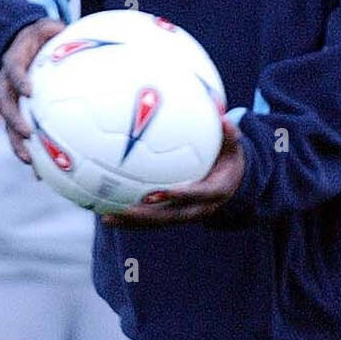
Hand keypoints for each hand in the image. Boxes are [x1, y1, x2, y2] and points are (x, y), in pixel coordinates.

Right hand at [0, 17, 65, 161]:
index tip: (28, 90)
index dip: (19, 79)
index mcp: (15, 60)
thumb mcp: (48, 27)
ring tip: (30, 162)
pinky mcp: (16, 111)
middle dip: (14, 121)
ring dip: (17, 143)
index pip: (13, 70)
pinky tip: (42, 172)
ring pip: (8, 124)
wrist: (20, 42)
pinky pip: (19, 133)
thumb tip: (84, 29)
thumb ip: (60, 30)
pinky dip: (29, 150)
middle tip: (27, 134)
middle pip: (6, 103)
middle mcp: (7, 82)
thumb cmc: (40, 35)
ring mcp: (9, 99)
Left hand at [100, 118, 245, 226]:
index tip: (166, 190)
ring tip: (107, 218)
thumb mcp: (233, 146)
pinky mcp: (174, 215)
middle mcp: (200, 207)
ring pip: (159, 222)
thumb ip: (229, 133)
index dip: (183, 195)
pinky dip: (131, 220)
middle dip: (149, 216)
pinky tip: (107, 214)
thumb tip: (222, 117)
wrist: (233, 183)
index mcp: (215, 191)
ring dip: (134, 223)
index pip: (199, 194)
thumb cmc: (229, 159)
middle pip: (173, 216)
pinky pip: (152, 220)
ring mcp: (186, 214)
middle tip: (126, 210)